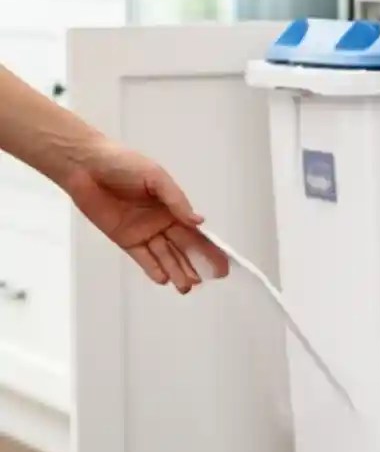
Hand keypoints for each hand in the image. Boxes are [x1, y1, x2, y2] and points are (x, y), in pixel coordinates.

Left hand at [61, 139, 229, 293]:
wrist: (85, 166)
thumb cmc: (122, 164)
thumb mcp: (156, 178)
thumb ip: (176, 201)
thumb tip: (199, 221)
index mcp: (173, 207)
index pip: (196, 232)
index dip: (210, 248)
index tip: (222, 264)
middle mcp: (161, 222)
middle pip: (183, 248)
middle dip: (194, 265)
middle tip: (204, 281)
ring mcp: (143, 232)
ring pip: (164, 256)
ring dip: (175, 271)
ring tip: (186, 287)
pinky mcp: (124, 239)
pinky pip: (142, 257)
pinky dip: (152, 268)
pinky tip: (164, 279)